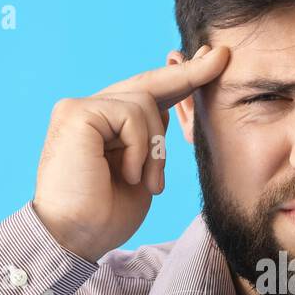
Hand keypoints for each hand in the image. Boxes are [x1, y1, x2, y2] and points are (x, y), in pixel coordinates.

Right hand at [32, 44, 231, 261]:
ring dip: (156, 148)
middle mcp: (91, 110)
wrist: (74, 239)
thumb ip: (150, 139)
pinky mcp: (76, 112)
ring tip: (145, 182)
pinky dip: (139, 147)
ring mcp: (81, 108)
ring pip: (145, 102)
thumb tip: (169, 106)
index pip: (147, 95)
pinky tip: (128, 174)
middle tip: (220, 56)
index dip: (181, 80)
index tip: (213, 62)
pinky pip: (131, 114)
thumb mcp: (142, 173)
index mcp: (106, 125)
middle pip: (147, 83)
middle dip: (188, 73)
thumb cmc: (104, 217)